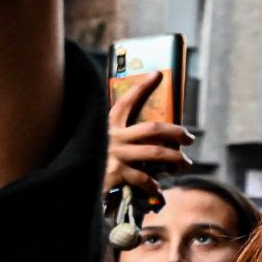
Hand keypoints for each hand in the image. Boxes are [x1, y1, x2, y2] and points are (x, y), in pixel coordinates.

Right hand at [103, 71, 190, 195]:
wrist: (71, 186)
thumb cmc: (93, 165)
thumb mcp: (103, 146)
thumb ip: (122, 140)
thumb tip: (152, 141)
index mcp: (109, 127)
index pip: (127, 102)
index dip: (142, 87)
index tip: (157, 74)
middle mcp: (113, 137)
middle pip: (152, 128)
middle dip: (176, 132)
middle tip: (189, 139)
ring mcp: (115, 155)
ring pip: (155, 152)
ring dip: (175, 158)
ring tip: (184, 164)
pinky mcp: (115, 174)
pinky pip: (144, 178)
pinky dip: (154, 184)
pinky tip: (157, 188)